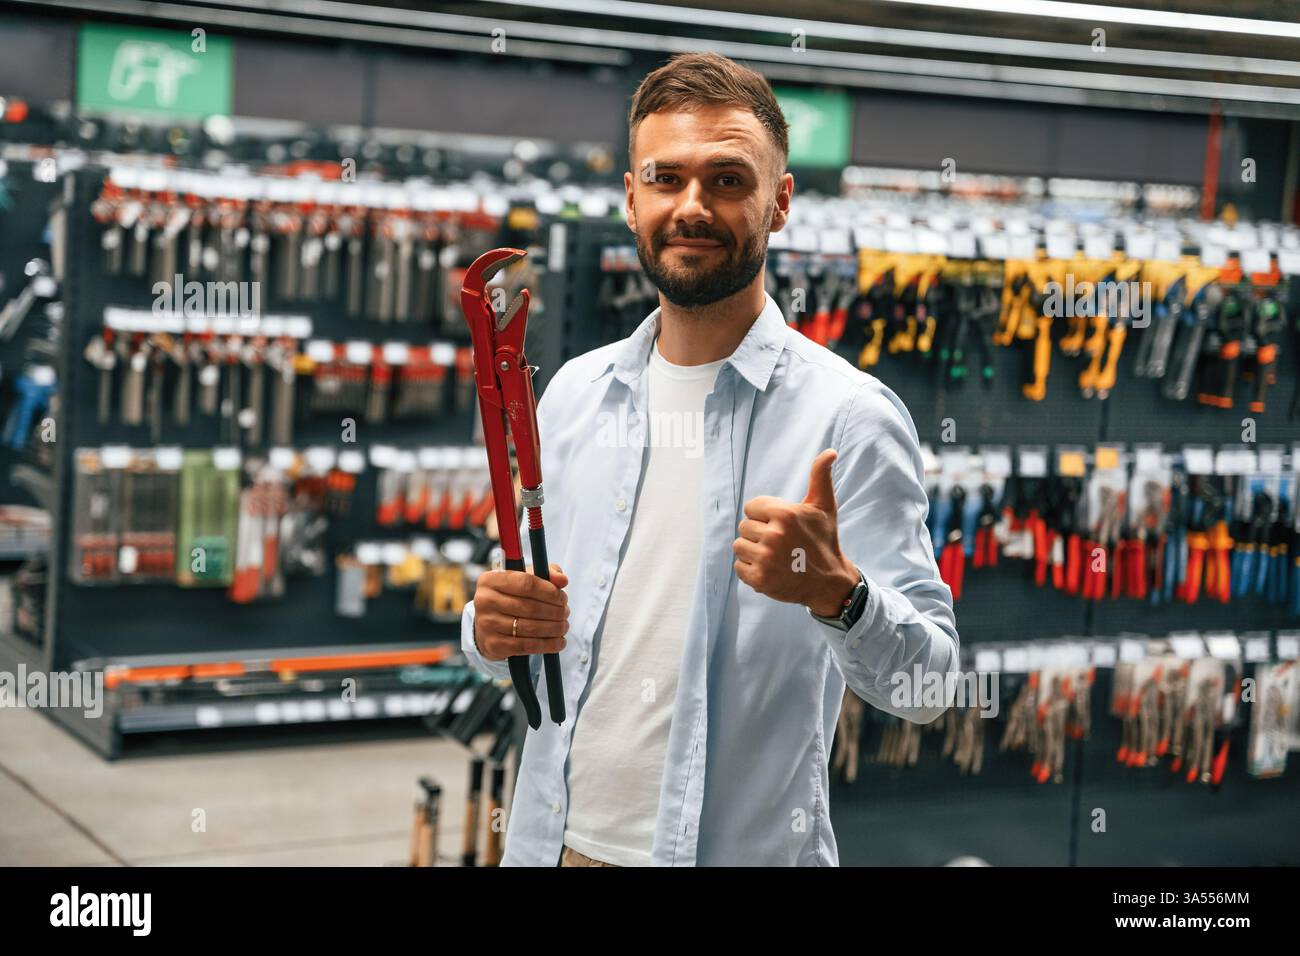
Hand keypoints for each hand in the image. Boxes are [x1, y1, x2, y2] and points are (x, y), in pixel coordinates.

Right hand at [471, 563, 568, 661]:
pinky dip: (547, 644)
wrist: (488, 627)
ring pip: (530, 627)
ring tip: (564, 626)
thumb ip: (546, 574)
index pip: (526, 583)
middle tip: (566, 613)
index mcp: (490, 579)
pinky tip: (559, 642)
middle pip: (530, 607)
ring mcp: (487, 624)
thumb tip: (562, 579)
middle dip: (554, 611)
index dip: (549, 591)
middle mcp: (484, 600)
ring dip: (554, 628)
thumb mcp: (524, 581)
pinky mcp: (493, 644)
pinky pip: (526, 646)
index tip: (562, 597)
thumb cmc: (510, 599)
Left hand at [733, 448, 858, 614]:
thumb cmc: (824, 540)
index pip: (751, 507)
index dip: (765, 516)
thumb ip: (820, 476)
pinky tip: (769, 570)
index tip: (782, 526)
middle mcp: (774, 535)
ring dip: (752, 551)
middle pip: (744, 527)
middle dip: (759, 533)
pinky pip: (739, 567)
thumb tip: (830, 452)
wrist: (830, 582)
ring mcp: (766, 559)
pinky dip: (750, 570)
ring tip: (774, 556)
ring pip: (739, 546)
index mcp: (785, 514)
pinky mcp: (760, 580)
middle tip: (781, 544)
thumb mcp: (824, 506)